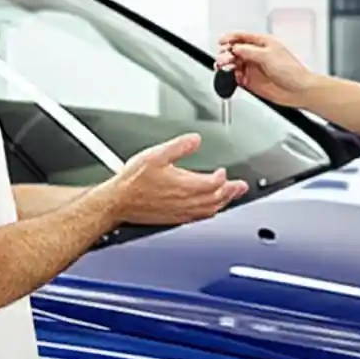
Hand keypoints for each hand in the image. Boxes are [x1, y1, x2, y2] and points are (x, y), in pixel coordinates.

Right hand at [108, 133, 248, 224]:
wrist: (118, 202)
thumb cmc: (133, 181)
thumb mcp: (156, 154)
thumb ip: (179, 146)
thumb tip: (195, 139)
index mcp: (185, 185)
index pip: (214, 183)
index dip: (223, 177)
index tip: (223, 170)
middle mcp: (186, 201)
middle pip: (217, 198)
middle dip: (231, 192)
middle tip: (241, 187)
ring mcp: (181, 212)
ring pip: (210, 210)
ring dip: (223, 203)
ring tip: (231, 197)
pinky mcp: (174, 219)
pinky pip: (199, 218)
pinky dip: (210, 212)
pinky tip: (210, 209)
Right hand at [216, 32, 315, 106]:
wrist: (298, 90)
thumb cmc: (291, 71)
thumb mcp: (268, 55)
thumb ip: (249, 51)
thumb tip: (234, 48)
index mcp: (263, 43)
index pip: (242, 37)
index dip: (230, 38)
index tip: (221, 42)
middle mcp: (257, 55)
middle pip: (234, 50)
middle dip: (226, 52)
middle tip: (224, 58)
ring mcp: (253, 68)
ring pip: (233, 63)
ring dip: (226, 65)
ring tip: (224, 67)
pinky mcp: (251, 81)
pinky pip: (236, 77)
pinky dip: (230, 76)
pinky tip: (230, 76)